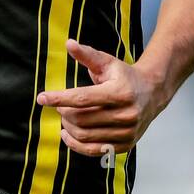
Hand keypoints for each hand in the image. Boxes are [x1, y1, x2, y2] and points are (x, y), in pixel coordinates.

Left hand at [37, 38, 163, 157]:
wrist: (152, 93)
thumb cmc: (125, 76)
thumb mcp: (107, 62)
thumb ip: (87, 54)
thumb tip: (68, 43)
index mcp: (120, 92)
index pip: (82, 98)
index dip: (59, 98)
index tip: (41, 97)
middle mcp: (126, 114)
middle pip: (81, 118)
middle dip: (63, 112)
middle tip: (59, 106)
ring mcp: (127, 132)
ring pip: (85, 135)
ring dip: (68, 127)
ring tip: (64, 117)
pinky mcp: (125, 145)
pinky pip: (93, 150)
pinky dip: (75, 144)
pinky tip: (67, 134)